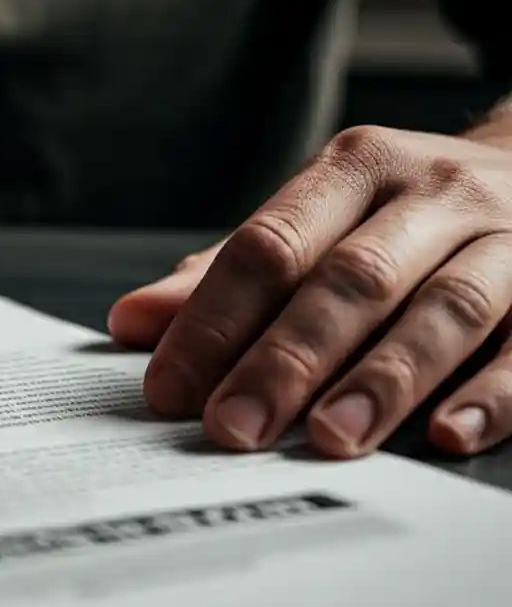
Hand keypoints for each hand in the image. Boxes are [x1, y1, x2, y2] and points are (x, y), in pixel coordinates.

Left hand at [108, 124, 511, 457]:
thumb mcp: (316, 222)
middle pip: (351, 278)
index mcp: (355, 169)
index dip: (213, 319)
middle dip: (286, 358)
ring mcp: (511, 237)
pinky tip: (445, 434)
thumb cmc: (400, 215)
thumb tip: (131, 322)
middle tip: (235, 427)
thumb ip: (227, 274)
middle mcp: (434, 193)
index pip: (270, 244)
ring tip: (329, 437)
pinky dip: (493, 393)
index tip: (169, 388)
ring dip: (384, 378)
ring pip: (446, 307)